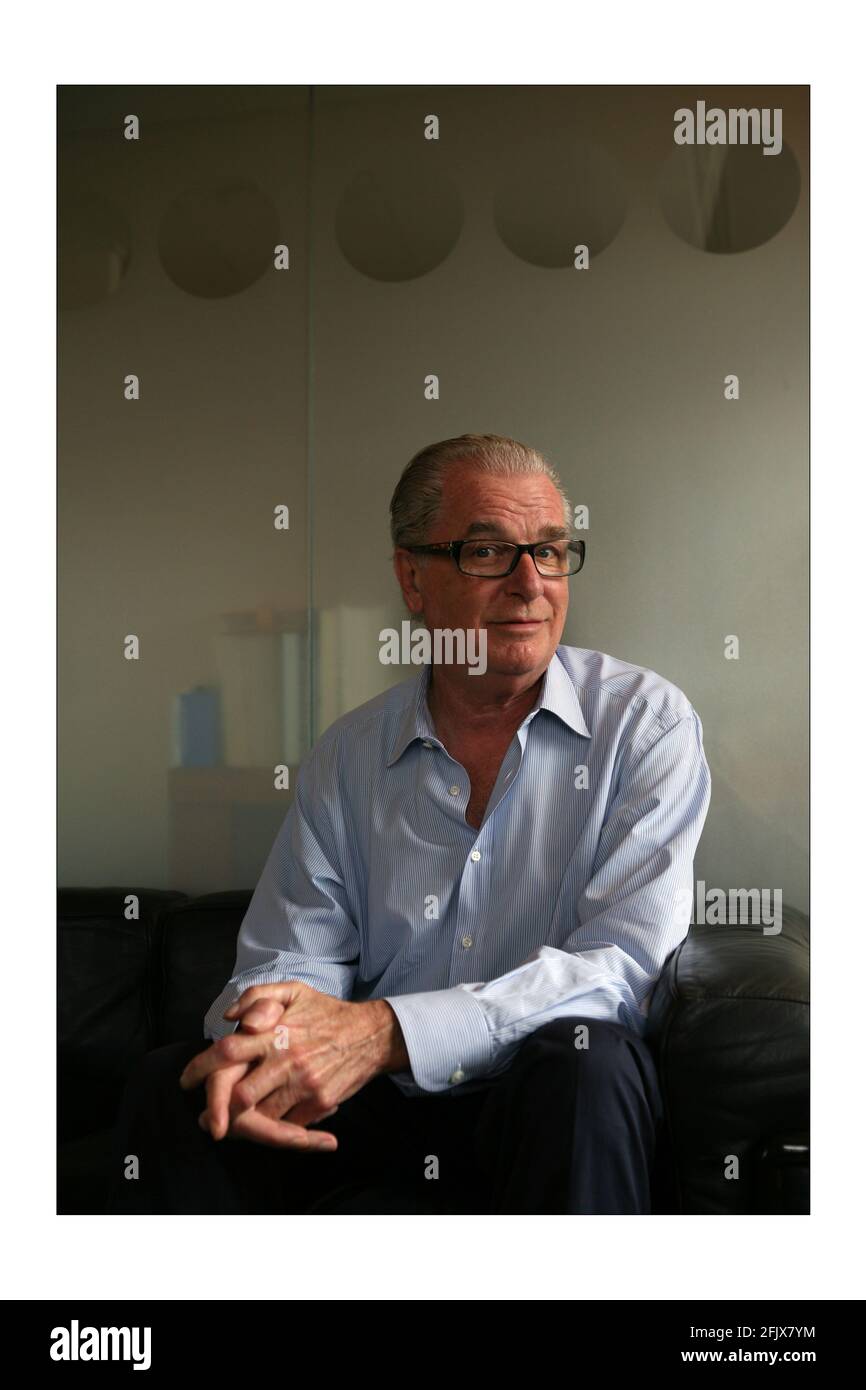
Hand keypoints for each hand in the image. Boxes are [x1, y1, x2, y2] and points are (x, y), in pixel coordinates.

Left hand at [180, 982, 400, 1148]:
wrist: (371, 1035)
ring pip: (261, 1116)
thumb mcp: (294, 991)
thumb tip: (230, 1017)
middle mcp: (287, 1059)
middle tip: (207, 1117)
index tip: (186, 1081)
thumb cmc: (326, 1013)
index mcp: (275, 1032)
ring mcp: (305, 1084)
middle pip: (239, 1095)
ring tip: (232, 1123)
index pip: (227, 1052)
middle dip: (218, 1110)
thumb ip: (258, 996)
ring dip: (243, 1123)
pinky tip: (267, 1122)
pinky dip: (274, 1127)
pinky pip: (288, 1125)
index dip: (200, 1069)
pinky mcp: (320, 1102)